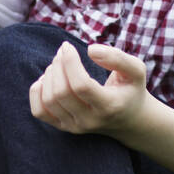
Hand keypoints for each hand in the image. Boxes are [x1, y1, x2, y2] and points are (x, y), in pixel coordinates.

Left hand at [29, 41, 151, 139]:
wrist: (129, 119)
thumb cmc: (131, 89)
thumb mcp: (136, 70)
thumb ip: (117, 57)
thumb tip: (90, 50)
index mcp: (109, 106)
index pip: (81, 85)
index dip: (70, 62)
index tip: (67, 45)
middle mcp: (90, 121)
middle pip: (61, 92)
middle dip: (57, 65)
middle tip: (63, 51)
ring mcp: (74, 127)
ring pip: (49, 100)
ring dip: (48, 75)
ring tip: (58, 63)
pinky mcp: (63, 127)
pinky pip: (39, 111)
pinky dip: (37, 91)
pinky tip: (48, 79)